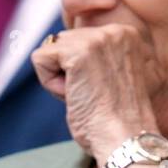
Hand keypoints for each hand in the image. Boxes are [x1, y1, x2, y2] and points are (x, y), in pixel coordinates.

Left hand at [32, 25, 162, 165]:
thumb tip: (55, 42)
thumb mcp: (114, 73)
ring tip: (86, 95)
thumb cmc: (118, 118)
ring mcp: (97, 39)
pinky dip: (49, 83)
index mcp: (127, 33)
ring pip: (51, 50)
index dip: (82, 69)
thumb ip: (96, 55)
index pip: (80, 39)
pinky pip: (40, 58)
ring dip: (60, 78)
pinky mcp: (77, 51)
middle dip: (70, 71)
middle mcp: (116, 30)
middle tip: (94, 94)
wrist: (125, 137)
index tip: (104, 89)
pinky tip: (74, 95)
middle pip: (64, 41)